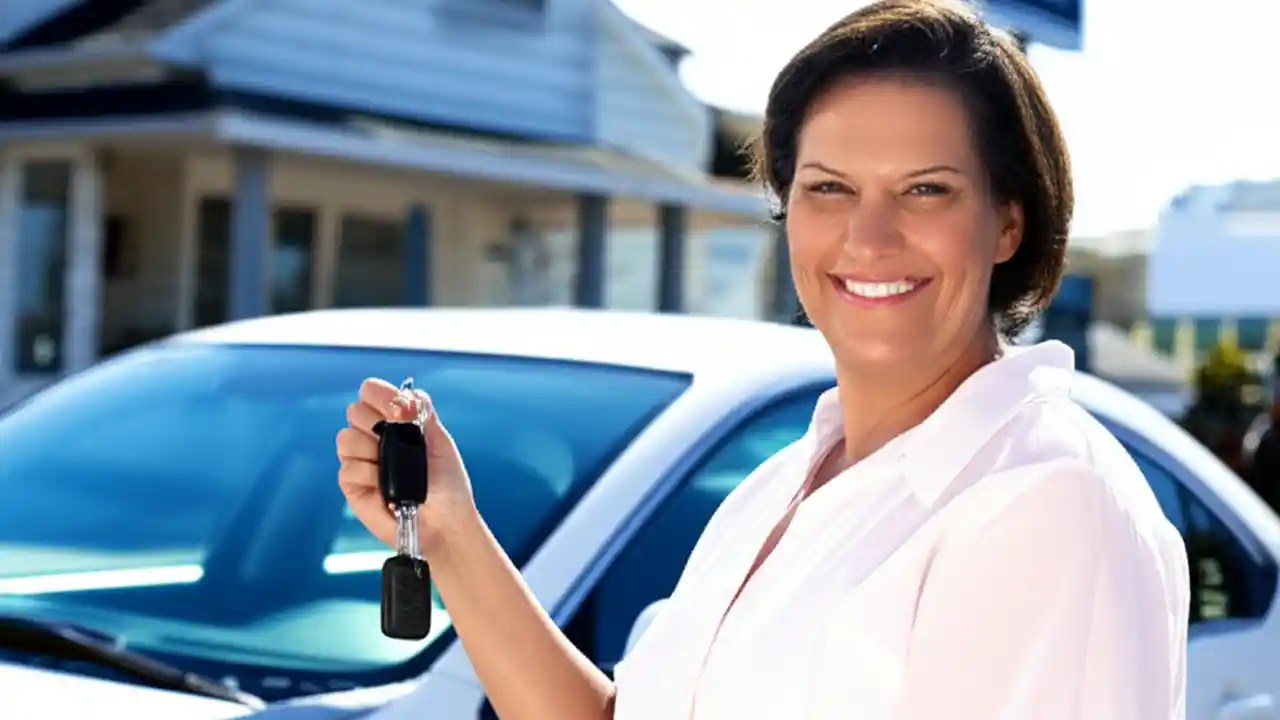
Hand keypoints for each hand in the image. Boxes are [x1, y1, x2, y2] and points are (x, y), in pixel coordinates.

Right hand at [336, 378, 475, 557]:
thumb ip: (423, 414)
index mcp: (395, 422)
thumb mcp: (441, 442)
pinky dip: (368, 475)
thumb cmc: (447, 485)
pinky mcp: (352, 485)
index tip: (400, 412)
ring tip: (394, 470)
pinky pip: (348, 468)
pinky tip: (385, 489)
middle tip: (400, 443)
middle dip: (376, 423)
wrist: (445, 524)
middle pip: (355, 411)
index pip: (372, 392)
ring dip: (371, 450)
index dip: (380, 395)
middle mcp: (374, 437)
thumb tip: (407, 393)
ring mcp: (362, 460)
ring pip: (346, 438)